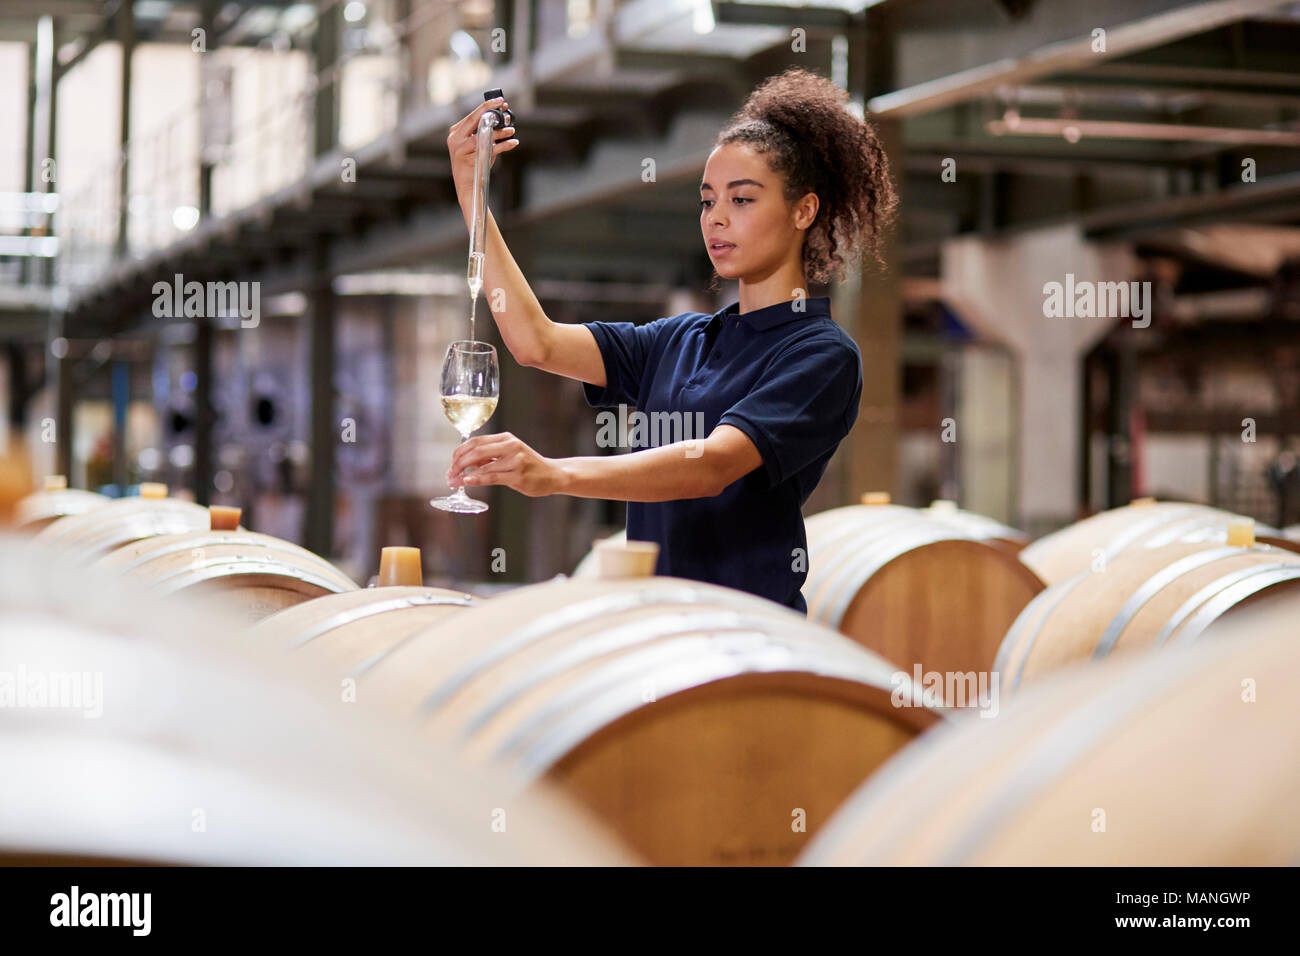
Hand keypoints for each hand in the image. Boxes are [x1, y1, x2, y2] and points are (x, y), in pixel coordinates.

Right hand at [446, 96, 517, 204]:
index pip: (472, 115)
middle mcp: (455, 138)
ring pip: (483, 134)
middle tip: (505, 107)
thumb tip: (503, 119)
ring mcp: (460, 148)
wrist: (468, 187)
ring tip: (511, 130)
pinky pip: (489, 148)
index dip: (487, 106)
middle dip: (492, 112)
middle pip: (475, 119)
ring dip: (500, 132)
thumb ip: (486, 132)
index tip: (499, 100)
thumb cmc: (474, 166)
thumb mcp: (478, 146)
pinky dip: (504, 145)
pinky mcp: (468, 158)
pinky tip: (513, 142)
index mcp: (456, 132)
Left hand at [446, 432, 562, 497]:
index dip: (460, 451)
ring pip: (482, 465)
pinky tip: (466, 481)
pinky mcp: (518, 475)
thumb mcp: (510, 455)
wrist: (553, 475)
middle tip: (449, 473)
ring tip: (454, 481)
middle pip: (476, 451)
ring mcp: (515, 460)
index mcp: (507, 438)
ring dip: (464, 474)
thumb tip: (467, 464)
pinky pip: (492, 477)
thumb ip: (491, 457)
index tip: (452, 462)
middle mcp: (511, 446)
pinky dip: (476, 479)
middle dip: (458, 462)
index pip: (476, 441)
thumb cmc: (529, 466)